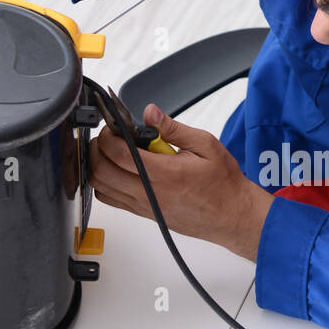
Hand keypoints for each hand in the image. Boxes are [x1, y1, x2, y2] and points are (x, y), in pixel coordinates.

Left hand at [88, 104, 273, 261]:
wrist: (231, 215)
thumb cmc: (222, 183)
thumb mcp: (205, 145)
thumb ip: (174, 128)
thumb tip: (150, 113)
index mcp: (164, 173)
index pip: (118, 154)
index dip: (108, 136)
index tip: (114, 127)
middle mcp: (149, 193)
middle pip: (101, 171)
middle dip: (97, 148)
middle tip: (109, 137)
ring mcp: (144, 206)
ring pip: (101, 188)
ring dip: (98, 166)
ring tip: (111, 152)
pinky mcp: (144, 213)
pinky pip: (111, 200)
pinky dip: (105, 183)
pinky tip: (117, 171)